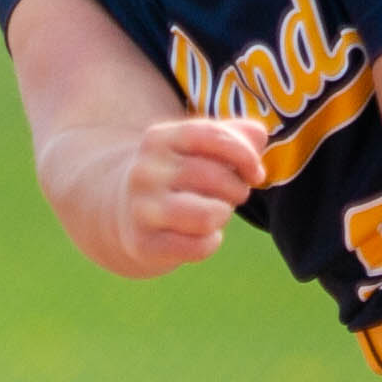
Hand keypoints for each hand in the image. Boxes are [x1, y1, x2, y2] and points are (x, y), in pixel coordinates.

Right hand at [99, 116, 264, 274]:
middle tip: (232, 195)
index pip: (209, 136)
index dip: (243, 154)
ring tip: (216, 213)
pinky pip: (198, 247)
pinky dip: (211, 242)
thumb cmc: (178, 176)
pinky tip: (203, 235)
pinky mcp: (143, 243)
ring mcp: (142, 209)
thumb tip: (258, 136)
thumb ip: (234, 135)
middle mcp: (145, 171)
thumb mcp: (198, 148)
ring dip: (223, 215)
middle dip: (237, 189)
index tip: (255, 173)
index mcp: (158, 139)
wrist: (123, 212)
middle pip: (214, 178)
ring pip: (207, 216)